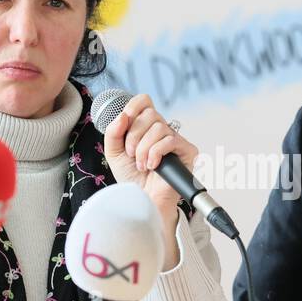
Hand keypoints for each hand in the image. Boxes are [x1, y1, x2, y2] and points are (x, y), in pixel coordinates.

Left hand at [101, 93, 198, 214]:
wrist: (143, 199)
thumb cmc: (131, 178)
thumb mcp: (114, 153)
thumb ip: (113, 132)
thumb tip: (122, 116)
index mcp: (145, 126)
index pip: (144, 101)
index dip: (133, 106)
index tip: (124, 122)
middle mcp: (162, 129)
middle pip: (150, 113)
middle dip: (134, 136)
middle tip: (131, 154)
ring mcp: (176, 139)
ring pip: (158, 128)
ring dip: (144, 149)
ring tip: (142, 165)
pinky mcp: (187, 150)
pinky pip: (169, 140)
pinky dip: (155, 154)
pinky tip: (153, 166)